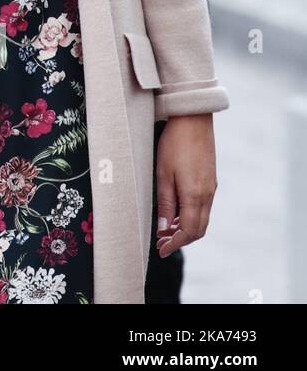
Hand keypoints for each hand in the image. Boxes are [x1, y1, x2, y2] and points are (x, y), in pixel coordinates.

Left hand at [155, 113, 216, 258]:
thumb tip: (164, 229)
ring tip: (165, 231)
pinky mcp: (210, 180)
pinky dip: (190, 216)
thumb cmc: (174, 144)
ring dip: (185, 229)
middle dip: (181, 240)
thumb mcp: (163, 174)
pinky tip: (176, 213)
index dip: (175, 243)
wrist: (193, 120)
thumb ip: (165, 203)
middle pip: (198, 229)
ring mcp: (211, 188)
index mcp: (195, 195)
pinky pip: (203, 207)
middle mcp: (207, 195)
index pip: (189, 231)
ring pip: (202, 219)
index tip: (160, 250)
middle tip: (161, 243)